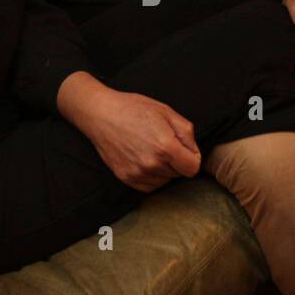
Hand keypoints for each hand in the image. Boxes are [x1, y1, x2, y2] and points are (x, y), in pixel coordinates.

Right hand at [56, 73, 200, 191]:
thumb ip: (186, 132)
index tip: (184, 149)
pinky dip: (151, 176)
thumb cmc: (132, 109)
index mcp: (165, 147)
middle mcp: (152, 164)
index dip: (192, 157)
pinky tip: (143, 158)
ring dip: (163, 169)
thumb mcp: (166, 111)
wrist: (101, 114)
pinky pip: (150, 185)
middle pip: (179, 173)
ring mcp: (138, 173)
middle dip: (176, 160)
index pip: (193, 168)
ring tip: (150, 148)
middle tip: (162, 142)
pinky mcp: (127, 178)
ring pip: (165, 180)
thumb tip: (193, 150)